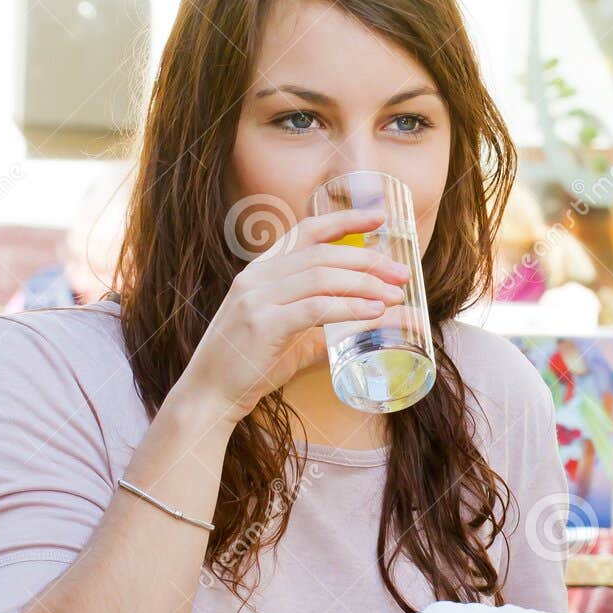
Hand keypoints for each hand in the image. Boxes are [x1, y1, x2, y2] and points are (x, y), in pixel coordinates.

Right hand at [175, 206, 410, 425]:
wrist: (210, 394)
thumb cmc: (253, 363)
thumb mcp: (296, 336)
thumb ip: (331, 323)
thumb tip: (382, 318)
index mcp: (263, 270)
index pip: (307, 230)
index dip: (345, 219)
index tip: (379, 218)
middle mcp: (257, 277)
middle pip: (323, 255)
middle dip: (368, 260)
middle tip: (402, 274)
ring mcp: (256, 299)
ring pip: (322, 278)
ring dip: (364, 284)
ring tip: (394, 296)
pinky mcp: (262, 325)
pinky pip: (314, 308)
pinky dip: (348, 308)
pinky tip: (373, 313)